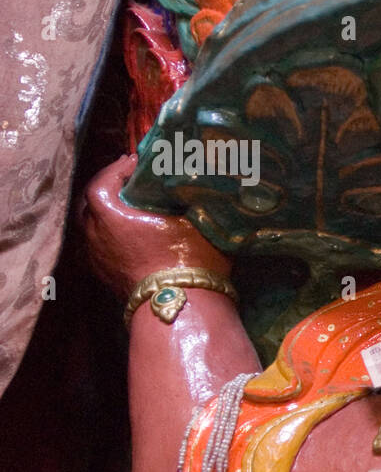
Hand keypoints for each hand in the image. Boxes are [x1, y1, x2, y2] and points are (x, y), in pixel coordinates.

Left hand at [80, 154, 230, 299]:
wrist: (183, 309)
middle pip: (92, 204)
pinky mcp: (106, 278)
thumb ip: (188, 197)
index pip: (102, 181)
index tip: (136, 161)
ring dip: (111, 217)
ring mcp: (96, 260)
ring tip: (135, 212)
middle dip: (111, 191)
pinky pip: (103, 249)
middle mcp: (93, 235)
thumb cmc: (188, 260)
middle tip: (133, 185)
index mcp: (108, 214)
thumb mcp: (196, 219)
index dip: (118, 169)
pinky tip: (135, 239)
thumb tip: (197, 182)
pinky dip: (114, 239)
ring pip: (95, 229)